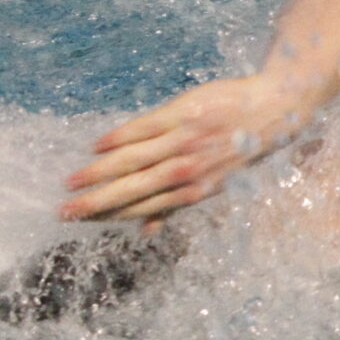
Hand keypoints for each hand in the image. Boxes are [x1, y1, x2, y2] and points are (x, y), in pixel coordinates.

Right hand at [60, 74, 307, 222]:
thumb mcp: (214, 183)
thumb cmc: (241, 147)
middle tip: (64, 211)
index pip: (143, 207)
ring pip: (134, 160)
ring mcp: (185, 141)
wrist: (275, 107)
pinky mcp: (184, 113)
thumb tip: (146, 232)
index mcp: (194, 190)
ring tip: (72, 181)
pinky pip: (145, 128)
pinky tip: (97, 146)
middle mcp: (188, 169)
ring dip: (100, 173)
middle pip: (133, 190)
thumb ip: (176, 205)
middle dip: (96, 203)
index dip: (110, 216)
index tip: (81, 221)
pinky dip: (120, 137)